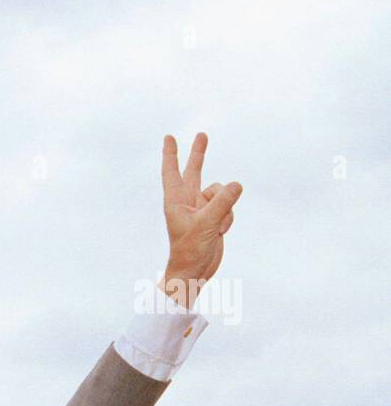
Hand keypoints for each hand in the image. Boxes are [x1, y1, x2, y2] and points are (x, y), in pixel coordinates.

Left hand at [159, 132, 242, 308]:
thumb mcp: (207, 224)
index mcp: (176, 201)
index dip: (170, 154)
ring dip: (225, 209)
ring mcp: (202, 208)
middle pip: (194, 171)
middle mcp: (187, 201)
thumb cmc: (190, 249)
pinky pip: (229, 207)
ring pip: (222, 193)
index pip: (172, 172)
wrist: (195, 271)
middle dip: (198, 154)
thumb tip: (237, 184)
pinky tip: (221, 232)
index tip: (168, 137)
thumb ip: (222, 202)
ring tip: (217, 228)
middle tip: (202, 135)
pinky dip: (228, 218)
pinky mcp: (214, 216)